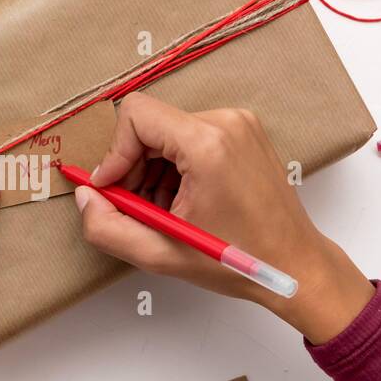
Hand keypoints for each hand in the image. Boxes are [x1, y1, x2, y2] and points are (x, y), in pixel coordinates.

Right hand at [77, 95, 373, 343]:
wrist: (295, 264)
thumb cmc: (239, 261)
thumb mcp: (160, 254)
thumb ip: (108, 227)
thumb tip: (85, 196)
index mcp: (207, 145)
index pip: (137, 115)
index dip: (114, 153)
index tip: (112, 188)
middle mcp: (225, 122)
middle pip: (151, 124)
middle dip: (132, 166)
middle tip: (136, 207)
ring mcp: (238, 124)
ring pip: (168, 131)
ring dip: (153, 169)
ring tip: (164, 210)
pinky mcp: (244, 132)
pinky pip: (190, 135)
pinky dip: (175, 166)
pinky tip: (183, 201)